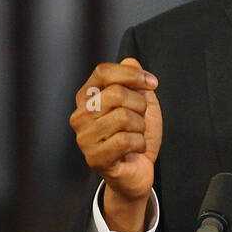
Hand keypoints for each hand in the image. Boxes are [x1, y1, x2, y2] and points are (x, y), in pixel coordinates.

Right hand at [70, 58, 162, 231]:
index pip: (104, 71)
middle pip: (117, 93)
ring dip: (140, 127)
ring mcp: (84, 138)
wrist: (139, 171)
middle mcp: (80, 116)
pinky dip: (139, 144)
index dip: (132, 74)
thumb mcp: (141, 102)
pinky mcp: (94, 158)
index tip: (152, 83)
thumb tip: (131, 60)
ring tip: (136, 136)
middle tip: (141, 119)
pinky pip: (125, 141)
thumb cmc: (136, 135)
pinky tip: (135, 150)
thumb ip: (134, 79)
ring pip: (123, 117)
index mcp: (87, 97)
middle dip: (140, 106)